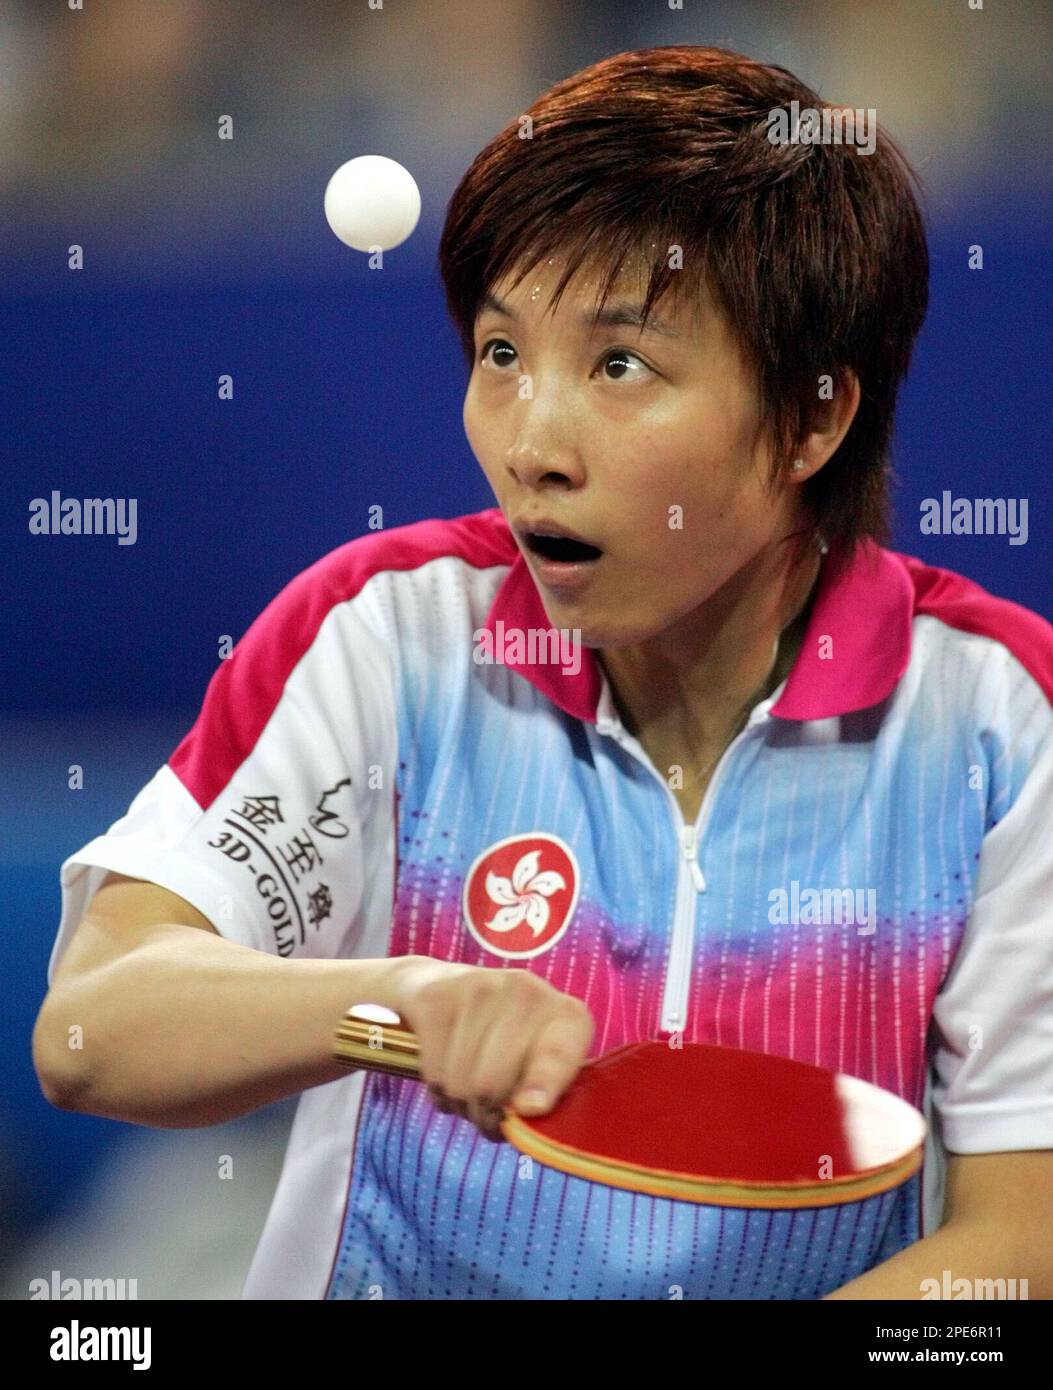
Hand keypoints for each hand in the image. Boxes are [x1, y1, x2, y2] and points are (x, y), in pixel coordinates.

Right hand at [386, 955, 594, 1140]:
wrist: (445, 982)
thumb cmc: (508, 1041)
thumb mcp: (540, 1065)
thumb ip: (543, 1094)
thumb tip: (526, 1110)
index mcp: (567, 1015)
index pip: (558, 1052)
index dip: (543, 1083)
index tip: (530, 1108)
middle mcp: (528, 991)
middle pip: (494, 1083)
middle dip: (487, 1116)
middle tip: (489, 1118)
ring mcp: (480, 987)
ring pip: (460, 1084)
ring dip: (461, 1106)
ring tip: (470, 1095)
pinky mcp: (437, 997)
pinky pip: (433, 1072)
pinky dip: (438, 1092)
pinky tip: (448, 1078)